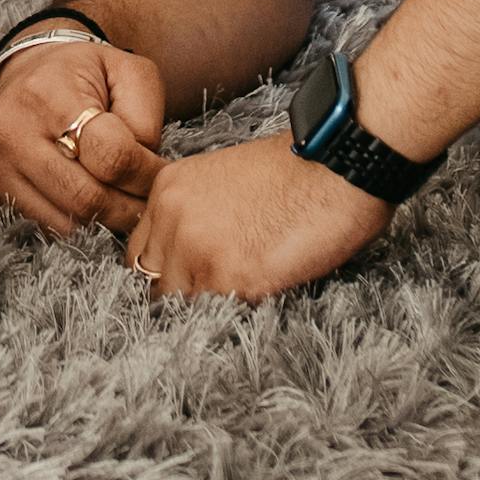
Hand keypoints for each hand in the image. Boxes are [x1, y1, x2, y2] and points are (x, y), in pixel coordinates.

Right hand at [0, 21, 166, 238]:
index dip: (146, 174)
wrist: (25, 72)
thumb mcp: (127, 72)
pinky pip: (42, 230)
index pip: (111, 157)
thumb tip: (144, 171)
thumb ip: (146, 117)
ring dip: (103, 223)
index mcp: (47, 94)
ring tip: (120, 201)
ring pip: (66, 224)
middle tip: (146, 200)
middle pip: (87, 199)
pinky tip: (89, 204)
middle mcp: (10, 132)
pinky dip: (74, 227)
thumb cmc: (82, 74)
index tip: (158, 172)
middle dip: (128, 207)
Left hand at [123, 134, 389, 306]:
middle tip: (217, 292)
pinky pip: (215, 315)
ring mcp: (196, 249)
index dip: (166, 271)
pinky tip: (259, 296)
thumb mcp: (225, 180)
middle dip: (181, 292)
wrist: (339, 164)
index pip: (140, 252)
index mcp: (168, 189)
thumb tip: (190, 259)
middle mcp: (172, 217)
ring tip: (241, 295)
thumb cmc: (299, 170)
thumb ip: (195, 213)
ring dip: (207, 307)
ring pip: (180, 305)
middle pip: (152, 282)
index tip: (189, 280)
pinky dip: (233, 315)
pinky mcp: (228, 277)